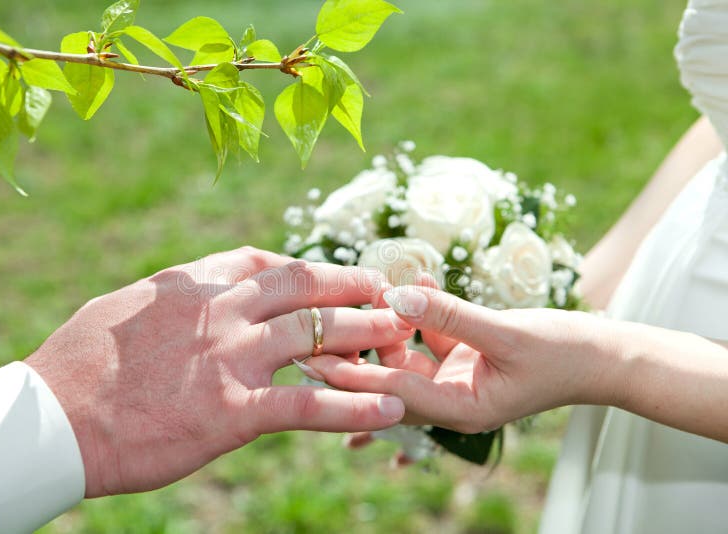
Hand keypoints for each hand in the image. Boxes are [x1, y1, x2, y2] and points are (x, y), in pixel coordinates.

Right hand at [26, 247, 412, 496]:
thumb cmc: (79, 365)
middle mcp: (221, 312)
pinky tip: (390, 411)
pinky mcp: (233, 410)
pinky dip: (353, 407)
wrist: (52, 417)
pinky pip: (308, 403)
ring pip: (318, 336)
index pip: (266, 264)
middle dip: (352, 288)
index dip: (307, 270)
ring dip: (367, 335)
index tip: (331, 278)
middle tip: (388, 294)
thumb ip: (173, 300)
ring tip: (403, 338)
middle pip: (305, 290)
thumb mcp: (127, 310)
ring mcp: (231, 357)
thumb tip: (191, 293)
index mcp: (195, 284)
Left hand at [308, 284, 623, 433]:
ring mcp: (457, 379)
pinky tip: (418, 281)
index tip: (311, 359)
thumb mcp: (507, 331)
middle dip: (355, 354)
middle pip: (389, 378)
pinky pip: (431, 335)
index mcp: (461, 409)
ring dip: (386, 326)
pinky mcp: (465, 358)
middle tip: (310, 335)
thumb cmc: (565, 351)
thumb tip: (397, 297)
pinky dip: (421, 312)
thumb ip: (451, 315)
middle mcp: (452, 399)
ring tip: (358, 298)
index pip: (392, 393)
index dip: (351, 375)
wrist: (605, 356)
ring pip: (405, 355)